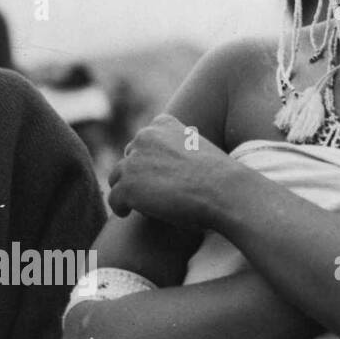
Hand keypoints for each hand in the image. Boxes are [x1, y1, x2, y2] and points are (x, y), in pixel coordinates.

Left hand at [108, 114, 231, 228]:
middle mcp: (144, 137)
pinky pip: (114, 199)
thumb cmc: (219, 176)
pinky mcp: (128, 186)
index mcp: (162, 124)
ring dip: (128, 191)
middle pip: (128, 159)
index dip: (148, 160)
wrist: (224, 191)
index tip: (158, 175)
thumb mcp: (199, 148)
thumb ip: (178, 148)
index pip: (144, 141)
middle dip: (136, 175)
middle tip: (151, 194)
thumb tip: (168, 163)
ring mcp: (133, 161)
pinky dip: (121, 207)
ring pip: (118, 178)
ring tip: (142, 205)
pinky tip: (128, 214)